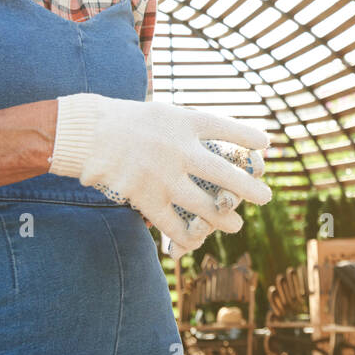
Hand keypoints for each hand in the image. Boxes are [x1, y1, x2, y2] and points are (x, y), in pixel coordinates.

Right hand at [48, 94, 271, 252]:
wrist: (88, 134)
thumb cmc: (130, 123)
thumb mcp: (164, 113)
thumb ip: (190, 127)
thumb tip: (221, 140)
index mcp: (183, 122)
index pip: (223, 128)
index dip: (247, 137)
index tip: (266, 144)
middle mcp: (177, 148)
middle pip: (223, 173)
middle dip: (248, 189)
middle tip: (266, 198)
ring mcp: (163, 175)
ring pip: (203, 205)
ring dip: (224, 219)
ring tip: (236, 225)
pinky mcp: (146, 197)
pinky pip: (173, 224)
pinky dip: (186, 235)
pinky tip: (197, 240)